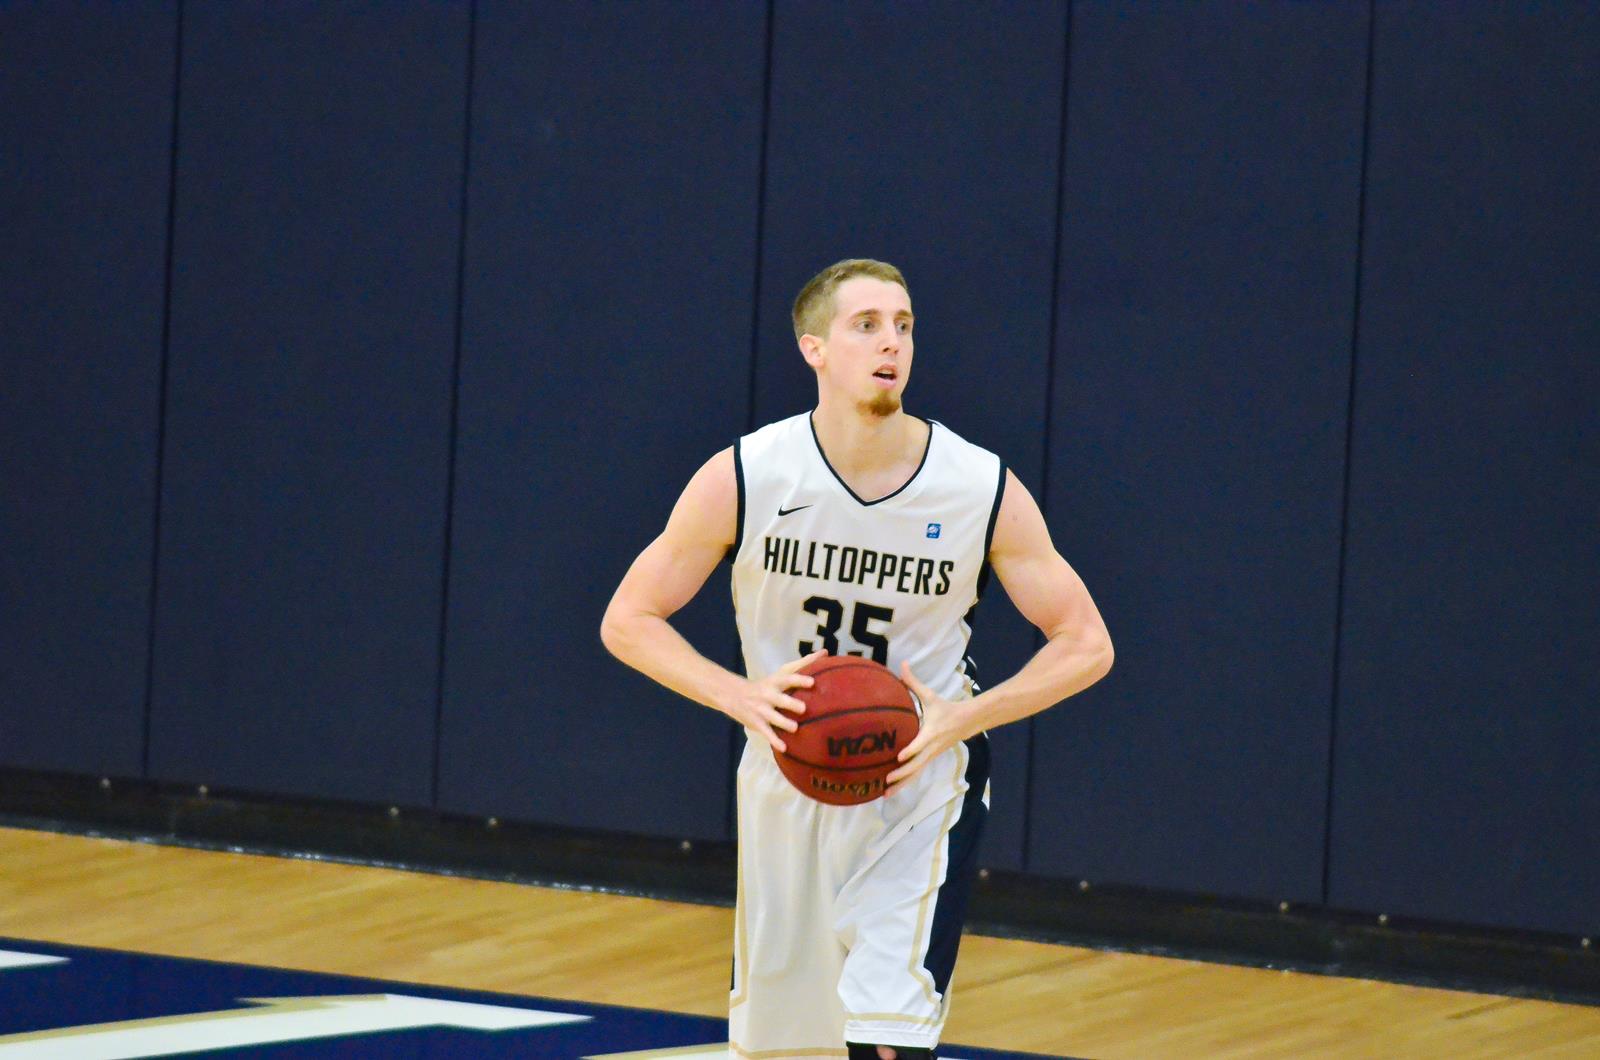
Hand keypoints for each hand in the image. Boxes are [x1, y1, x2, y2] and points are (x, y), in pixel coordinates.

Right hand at [719, 650, 824, 752]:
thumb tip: (825, 652)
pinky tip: (784, 748)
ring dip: (784, 723)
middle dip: (791, 704)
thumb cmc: (767, 684)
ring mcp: (762, 710)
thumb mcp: (781, 673)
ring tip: (795, 728)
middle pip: (780, 699)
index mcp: (776, 682)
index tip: (812, 682)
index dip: (799, 680)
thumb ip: (803, 664)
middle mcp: (768, 695)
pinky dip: (775, 741)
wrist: (733, 695)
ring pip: (774, 718)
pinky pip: (767, 733)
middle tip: (803, 708)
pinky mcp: (757, 723)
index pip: (788, 679)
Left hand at [885, 662, 977, 793]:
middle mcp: (931, 748)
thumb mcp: (930, 695)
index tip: (899, 756)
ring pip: (916, 774)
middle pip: (916, 765)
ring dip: (901, 784)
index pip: (921, 743)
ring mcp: (931, 756)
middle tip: (886, 780)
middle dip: (902, 774)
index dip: (911, 750)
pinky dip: (905, 782)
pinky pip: (916, 773)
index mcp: (931, 732)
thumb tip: (902, 664)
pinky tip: (891, 790)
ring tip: (885, 794)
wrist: (968, 722)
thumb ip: (914, 682)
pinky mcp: (930, 759)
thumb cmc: (946, 708)